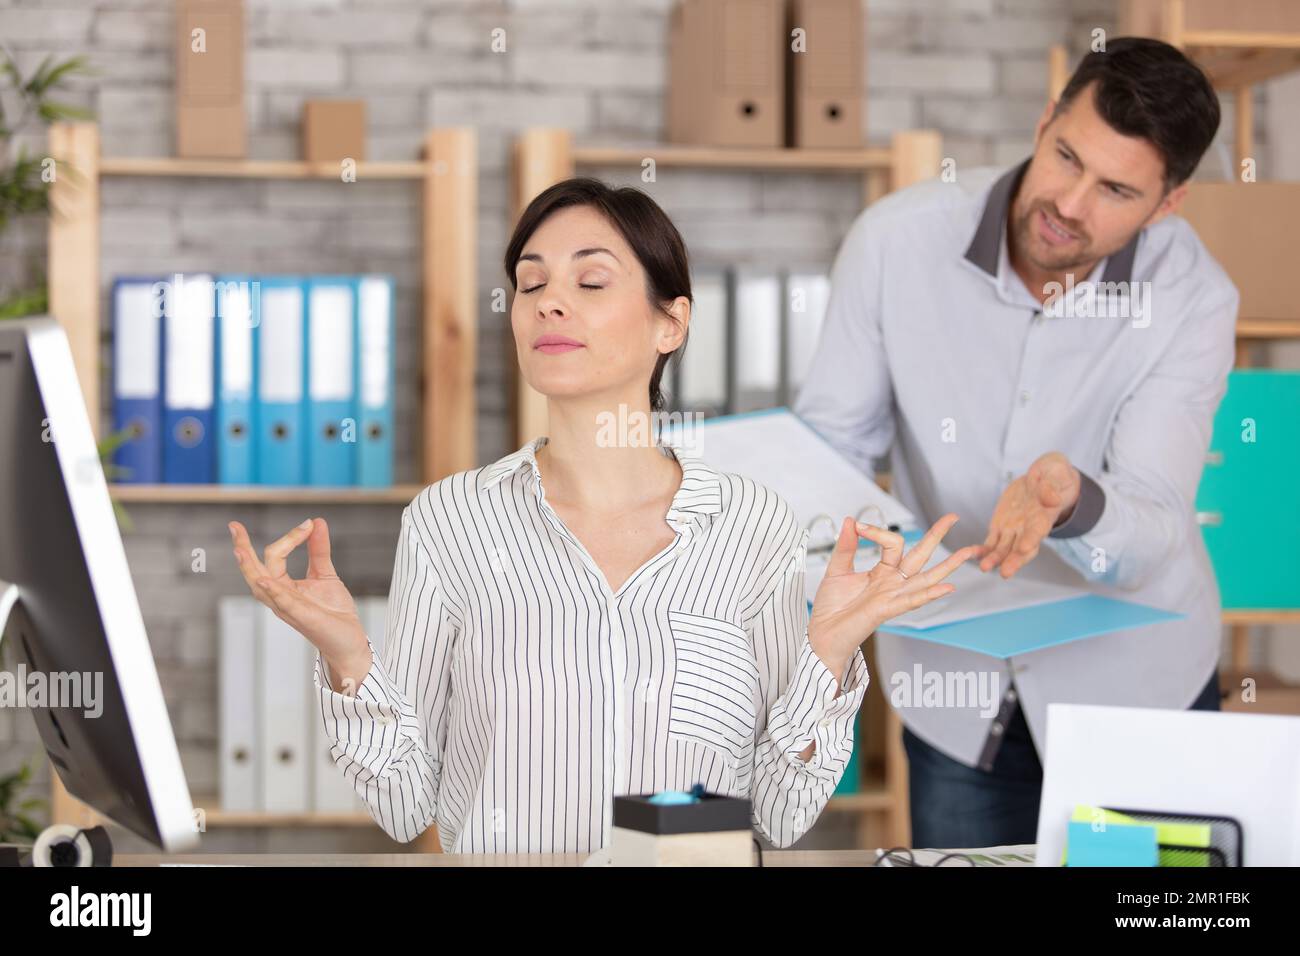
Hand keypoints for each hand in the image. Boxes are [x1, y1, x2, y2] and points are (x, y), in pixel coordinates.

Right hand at [229, 518, 369, 684]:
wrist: (349, 638)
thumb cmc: (333, 611)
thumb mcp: (325, 574)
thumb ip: (318, 549)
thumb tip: (315, 522)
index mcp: (283, 586)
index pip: (274, 556)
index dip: (290, 537)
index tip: (308, 524)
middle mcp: (280, 597)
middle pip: (254, 571)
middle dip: (243, 549)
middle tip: (234, 527)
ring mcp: (288, 608)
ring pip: (261, 588)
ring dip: (250, 569)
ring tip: (239, 550)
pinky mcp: (302, 617)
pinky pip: (283, 603)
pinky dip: (273, 591)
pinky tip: (264, 580)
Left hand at [808, 513, 980, 679]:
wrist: (823, 632)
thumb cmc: (832, 607)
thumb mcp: (837, 570)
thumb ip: (846, 547)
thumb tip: (850, 521)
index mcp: (882, 571)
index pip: (893, 543)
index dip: (878, 531)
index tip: (859, 527)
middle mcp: (893, 582)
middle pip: (921, 555)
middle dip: (937, 536)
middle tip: (952, 517)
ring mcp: (893, 595)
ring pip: (926, 578)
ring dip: (949, 565)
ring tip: (969, 551)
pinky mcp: (887, 609)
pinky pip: (912, 600)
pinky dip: (930, 594)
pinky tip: (947, 587)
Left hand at [979, 451, 1080, 578]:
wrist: (1043, 476)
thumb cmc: (1054, 473)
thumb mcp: (1056, 472)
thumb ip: (1052, 485)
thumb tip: (1051, 498)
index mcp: (1044, 515)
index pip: (1038, 530)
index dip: (1032, 539)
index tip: (1026, 547)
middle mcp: (1029, 527)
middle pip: (1022, 547)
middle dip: (1014, 560)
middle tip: (1005, 572)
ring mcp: (1014, 529)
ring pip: (1005, 548)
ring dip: (995, 559)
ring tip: (984, 567)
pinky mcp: (1001, 526)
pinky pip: (991, 541)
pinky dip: (982, 549)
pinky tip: (970, 554)